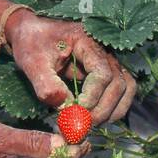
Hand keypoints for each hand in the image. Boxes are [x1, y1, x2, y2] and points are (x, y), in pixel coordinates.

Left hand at [5, 11, 137, 123]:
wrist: (31, 32)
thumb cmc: (31, 43)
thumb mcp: (32, 61)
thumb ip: (45, 83)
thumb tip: (64, 106)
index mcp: (87, 42)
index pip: (102, 74)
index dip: (92, 97)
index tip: (74, 112)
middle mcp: (104, 50)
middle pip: (118, 84)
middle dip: (101, 109)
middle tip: (81, 126)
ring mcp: (108, 61)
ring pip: (125, 88)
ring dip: (111, 111)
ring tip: (89, 124)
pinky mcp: (106, 71)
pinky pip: (121, 90)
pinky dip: (113, 107)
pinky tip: (95, 119)